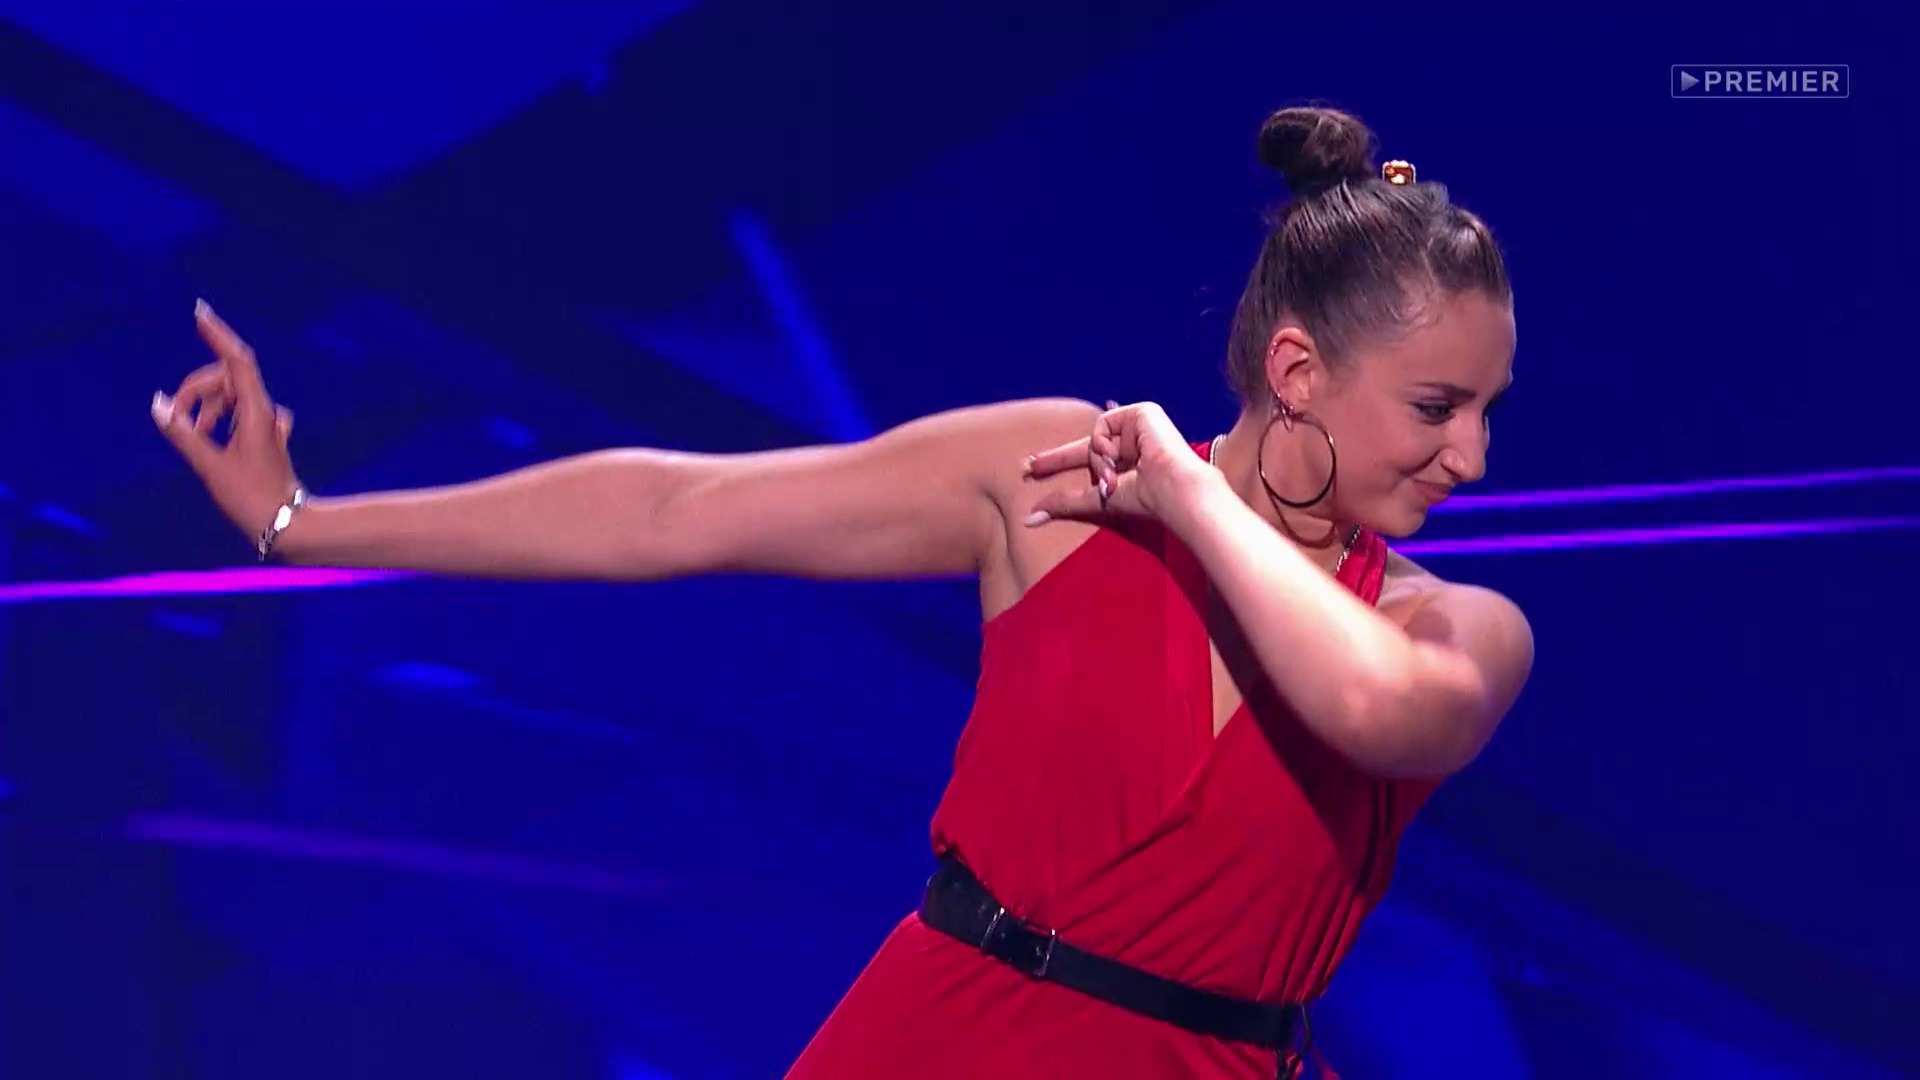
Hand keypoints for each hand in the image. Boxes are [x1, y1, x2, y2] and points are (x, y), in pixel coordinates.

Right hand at [152, 301, 299, 544]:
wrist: (287, 525)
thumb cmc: (250, 498)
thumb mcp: (210, 465)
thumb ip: (182, 434)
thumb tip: (159, 405)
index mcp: (256, 412)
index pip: (237, 361)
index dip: (218, 335)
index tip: (200, 312)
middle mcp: (265, 412)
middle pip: (226, 379)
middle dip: (197, 391)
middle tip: (178, 421)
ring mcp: (268, 423)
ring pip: (231, 397)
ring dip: (206, 408)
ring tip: (195, 437)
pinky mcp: (265, 436)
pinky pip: (237, 413)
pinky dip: (218, 419)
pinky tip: (210, 438)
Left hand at [1023, 400, 1219, 524]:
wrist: (1171, 489)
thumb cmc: (1143, 500)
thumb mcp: (1095, 500)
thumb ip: (1064, 503)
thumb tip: (1029, 520)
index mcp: (1129, 466)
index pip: (1087, 462)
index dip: (1058, 464)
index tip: (1030, 470)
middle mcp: (1135, 445)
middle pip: (1085, 447)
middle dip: (1057, 458)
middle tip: (1029, 466)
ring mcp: (1138, 428)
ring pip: (1094, 440)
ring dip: (1097, 461)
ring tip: (1113, 479)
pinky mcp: (1142, 413)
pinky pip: (1103, 424)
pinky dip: (1103, 443)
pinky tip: (1119, 456)